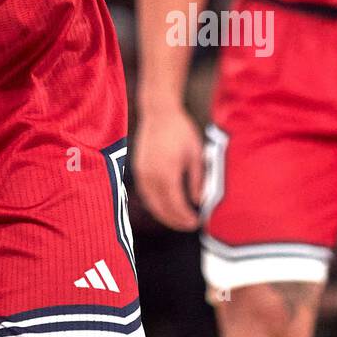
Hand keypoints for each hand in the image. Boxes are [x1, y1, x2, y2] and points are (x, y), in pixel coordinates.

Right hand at [132, 106, 203, 230]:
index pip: (175, 205)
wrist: (158, 111)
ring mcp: (142, 172)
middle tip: (189, 225)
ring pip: (151, 203)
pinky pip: (145, 193)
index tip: (197, 222)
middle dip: (175, 220)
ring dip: (164, 215)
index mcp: (167, 173)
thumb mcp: (196, 154)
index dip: (186, 217)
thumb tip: (199, 200)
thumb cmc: (180, 130)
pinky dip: (155, 204)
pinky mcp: (138, 168)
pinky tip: (165, 205)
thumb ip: (197, 180)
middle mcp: (151, 176)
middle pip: (161, 208)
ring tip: (178, 220)